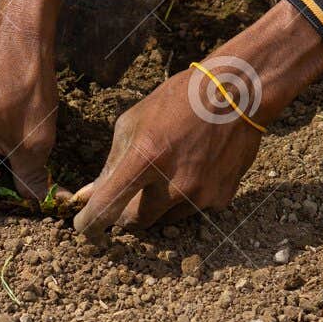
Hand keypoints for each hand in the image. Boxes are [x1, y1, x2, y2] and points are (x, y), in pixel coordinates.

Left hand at [72, 1, 322, 235]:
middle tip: (130, 193)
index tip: (84, 227)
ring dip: (157, 204)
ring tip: (170, 168)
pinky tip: (194, 168)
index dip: (90, 223)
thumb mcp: (134, 123)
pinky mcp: (219, 200)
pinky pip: (191, 211)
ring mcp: (199, 195)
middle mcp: (173, 184)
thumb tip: (88, 196)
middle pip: (135, 222)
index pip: (107, 208)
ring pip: (163, 218)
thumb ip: (110, 164)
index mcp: (145, 158)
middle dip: (126, 213)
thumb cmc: (179, 101)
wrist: (238, 94)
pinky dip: (184, 198)